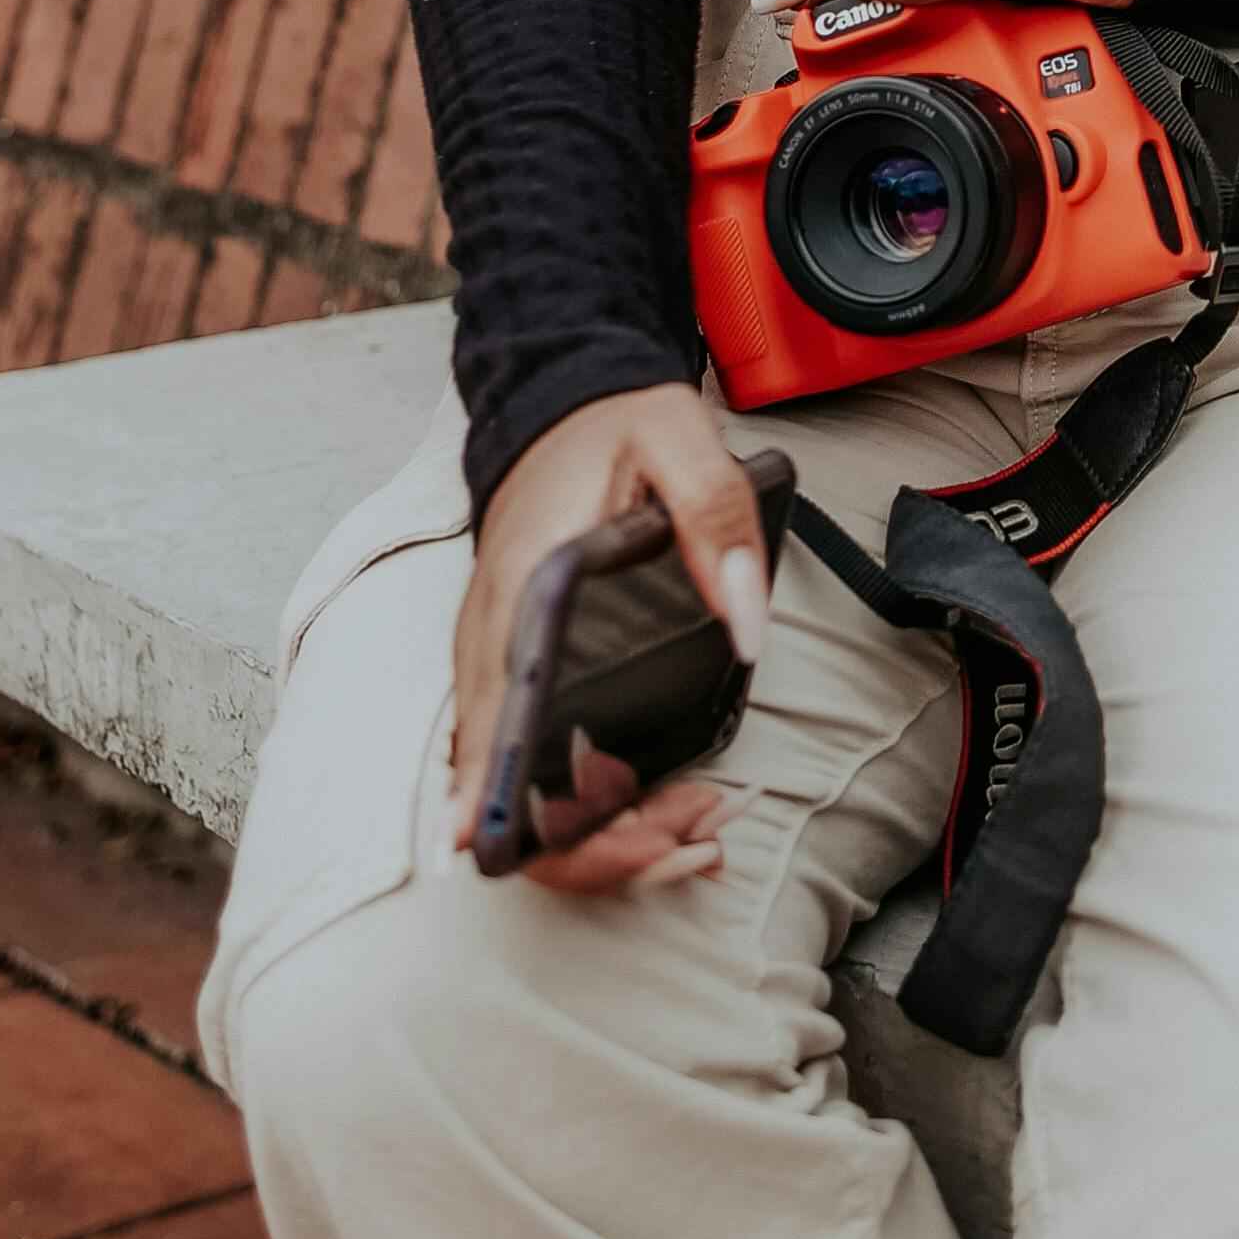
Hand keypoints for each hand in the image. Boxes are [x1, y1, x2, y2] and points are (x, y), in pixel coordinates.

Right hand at [451, 384, 767, 896]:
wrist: (563, 398)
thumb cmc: (611, 422)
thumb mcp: (678, 438)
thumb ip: (716, 516)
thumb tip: (747, 622)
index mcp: (522, 585)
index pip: (493, 715)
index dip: (509, 796)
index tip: (555, 840)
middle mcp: (490, 635)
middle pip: (505, 781)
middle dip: (593, 839)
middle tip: (685, 837)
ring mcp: (494, 657)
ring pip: (518, 783)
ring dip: (597, 829)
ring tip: (688, 828)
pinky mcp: (512, 666)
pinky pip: (529, 757)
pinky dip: (585, 799)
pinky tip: (652, 805)